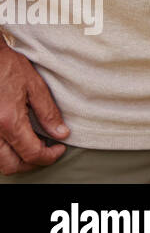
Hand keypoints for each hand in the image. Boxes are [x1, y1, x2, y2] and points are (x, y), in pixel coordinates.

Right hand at [0, 42, 69, 174]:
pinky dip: (5, 153)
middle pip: (11, 166)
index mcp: (9, 121)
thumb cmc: (8, 67)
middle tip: (48, 151)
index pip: (31, 154)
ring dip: (17, 161)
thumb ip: (48, 113)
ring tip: (34, 146)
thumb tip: (62, 133)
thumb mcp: (34, 86)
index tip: (60, 148)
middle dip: (32, 164)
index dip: (49, 156)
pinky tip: (18, 140)